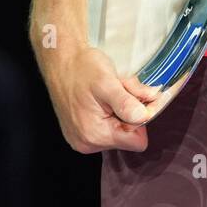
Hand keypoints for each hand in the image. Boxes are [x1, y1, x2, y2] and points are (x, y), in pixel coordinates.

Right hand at [35, 37, 161, 153]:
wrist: (61, 63)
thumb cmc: (82, 70)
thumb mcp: (107, 82)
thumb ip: (126, 103)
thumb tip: (145, 116)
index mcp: (95, 135)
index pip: (137, 141)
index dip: (144, 118)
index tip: (142, 98)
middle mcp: (88, 143)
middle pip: (128, 134)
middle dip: (131, 110)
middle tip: (122, 90)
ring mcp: (83, 139)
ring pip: (120, 128)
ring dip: (122, 109)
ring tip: (111, 92)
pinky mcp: (82, 132)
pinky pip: (108, 126)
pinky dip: (112, 111)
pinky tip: (104, 97)